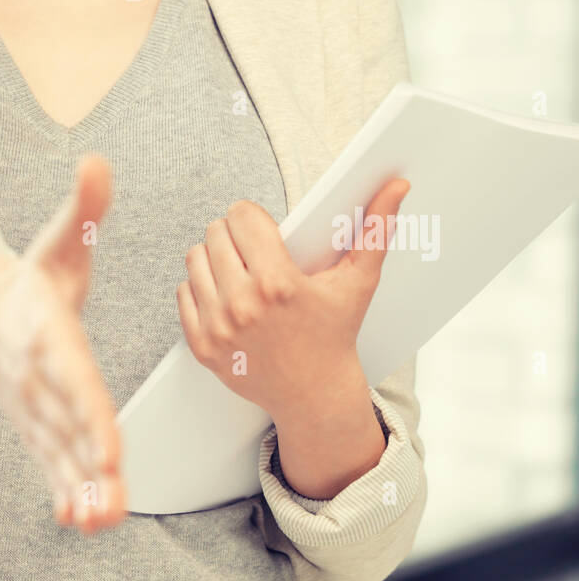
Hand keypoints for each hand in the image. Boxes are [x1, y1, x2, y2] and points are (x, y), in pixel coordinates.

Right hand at [0, 153, 125, 534]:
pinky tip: (86, 520)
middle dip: (88, 462)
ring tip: (105, 520)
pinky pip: (51, 464)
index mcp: (45, 331)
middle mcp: (37, 377)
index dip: (90, 414)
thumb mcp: (60, 240)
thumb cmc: (33, 278)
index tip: (110, 448)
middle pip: (66, 424)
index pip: (73, 376)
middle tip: (113, 497)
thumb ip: (83, 207)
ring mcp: (33, 407)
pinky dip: (66, 492)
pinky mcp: (36, 426)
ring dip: (81, 487)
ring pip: (59, 453)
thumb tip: (97, 161)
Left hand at [176, 177, 410, 419]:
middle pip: (215, 232)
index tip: (264, 230)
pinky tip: (225, 296)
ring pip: (195, 258)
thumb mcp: (357, 281)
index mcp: (278, 282)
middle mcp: (243, 305)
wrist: (315, 396)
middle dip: (234, 236)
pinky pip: (183, 292)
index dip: (253, 217)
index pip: (241, 215)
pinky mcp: (202, 345)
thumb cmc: (335, 333)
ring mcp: (218, 327)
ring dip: (214, 259)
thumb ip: (376, 228)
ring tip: (239, 270)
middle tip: (253, 251)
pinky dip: (201, 290)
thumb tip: (397, 184)